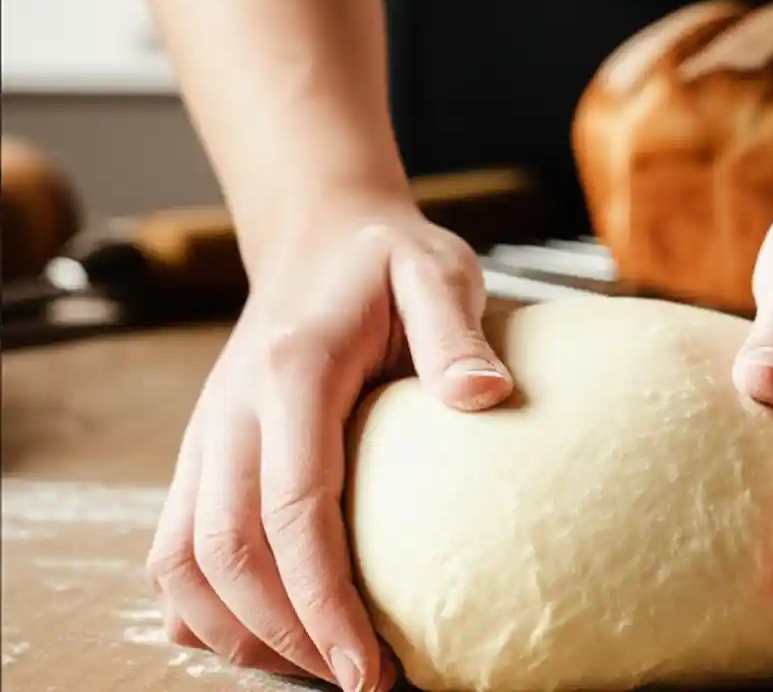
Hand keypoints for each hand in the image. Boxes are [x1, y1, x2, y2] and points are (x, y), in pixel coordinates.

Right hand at [146, 199, 511, 690]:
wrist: (318, 236)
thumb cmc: (387, 263)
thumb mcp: (437, 274)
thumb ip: (454, 332)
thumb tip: (485, 398)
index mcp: (291, 371)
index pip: (292, 509)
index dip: (325, 602)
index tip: (372, 671)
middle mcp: (232, 410)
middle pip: (228, 554)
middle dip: (288, 637)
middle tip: (361, 685)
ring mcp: (208, 432)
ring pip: (183, 561)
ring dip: (240, 633)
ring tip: (318, 670)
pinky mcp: (204, 450)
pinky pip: (176, 545)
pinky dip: (203, 606)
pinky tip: (263, 635)